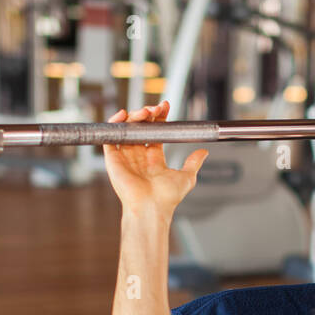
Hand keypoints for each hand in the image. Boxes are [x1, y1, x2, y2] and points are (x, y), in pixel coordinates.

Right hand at [103, 101, 207, 216]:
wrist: (151, 207)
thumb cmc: (167, 198)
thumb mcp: (187, 177)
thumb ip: (193, 163)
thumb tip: (204, 151)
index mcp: (153, 160)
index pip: (154, 133)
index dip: (159, 119)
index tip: (165, 107)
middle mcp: (138, 157)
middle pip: (140, 128)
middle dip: (147, 114)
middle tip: (156, 109)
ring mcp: (125, 157)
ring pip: (127, 129)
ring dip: (134, 116)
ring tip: (145, 112)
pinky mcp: (112, 159)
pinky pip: (110, 137)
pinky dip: (114, 123)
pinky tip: (123, 114)